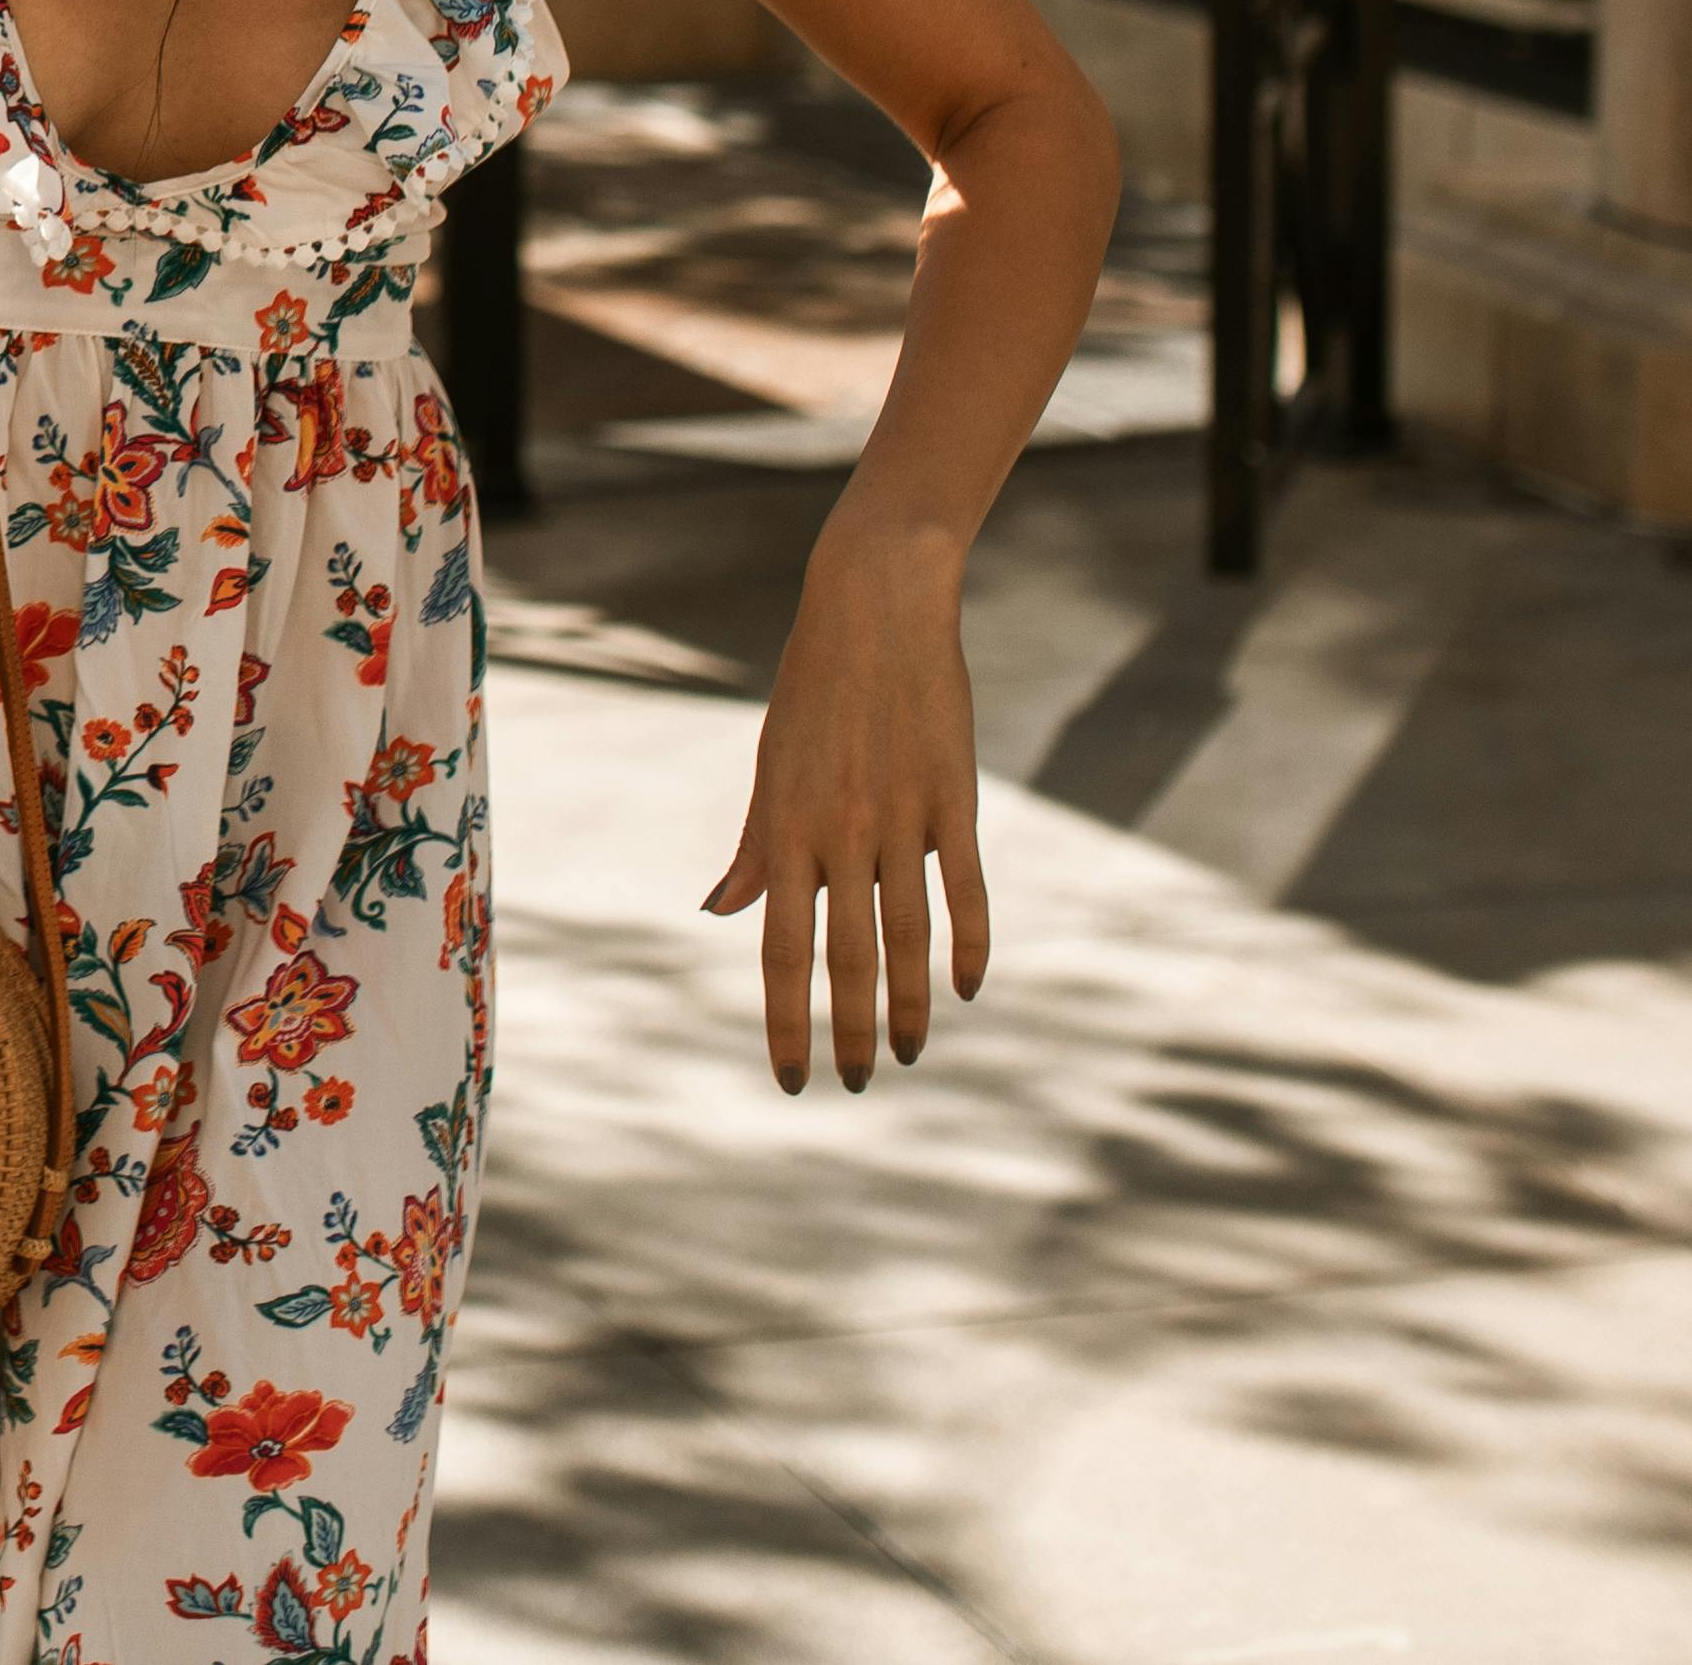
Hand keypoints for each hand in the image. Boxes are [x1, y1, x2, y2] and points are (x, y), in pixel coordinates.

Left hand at [698, 527, 994, 1091]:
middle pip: (847, 956)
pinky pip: (965, 886)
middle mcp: (840, 831)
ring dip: (912, 1004)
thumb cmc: (812, 691)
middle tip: (858, 1084)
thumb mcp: (772, 767)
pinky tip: (968, 988)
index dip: (785, 1018)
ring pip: (908, 934)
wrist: (873, 606)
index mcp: (786, 827)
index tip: (790, 1078)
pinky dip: (970, 941)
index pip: (780, 947)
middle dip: (851, 1030)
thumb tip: (721, 911)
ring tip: (911, 1054)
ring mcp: (900, 816)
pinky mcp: (952, 796)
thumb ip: (755, 846)